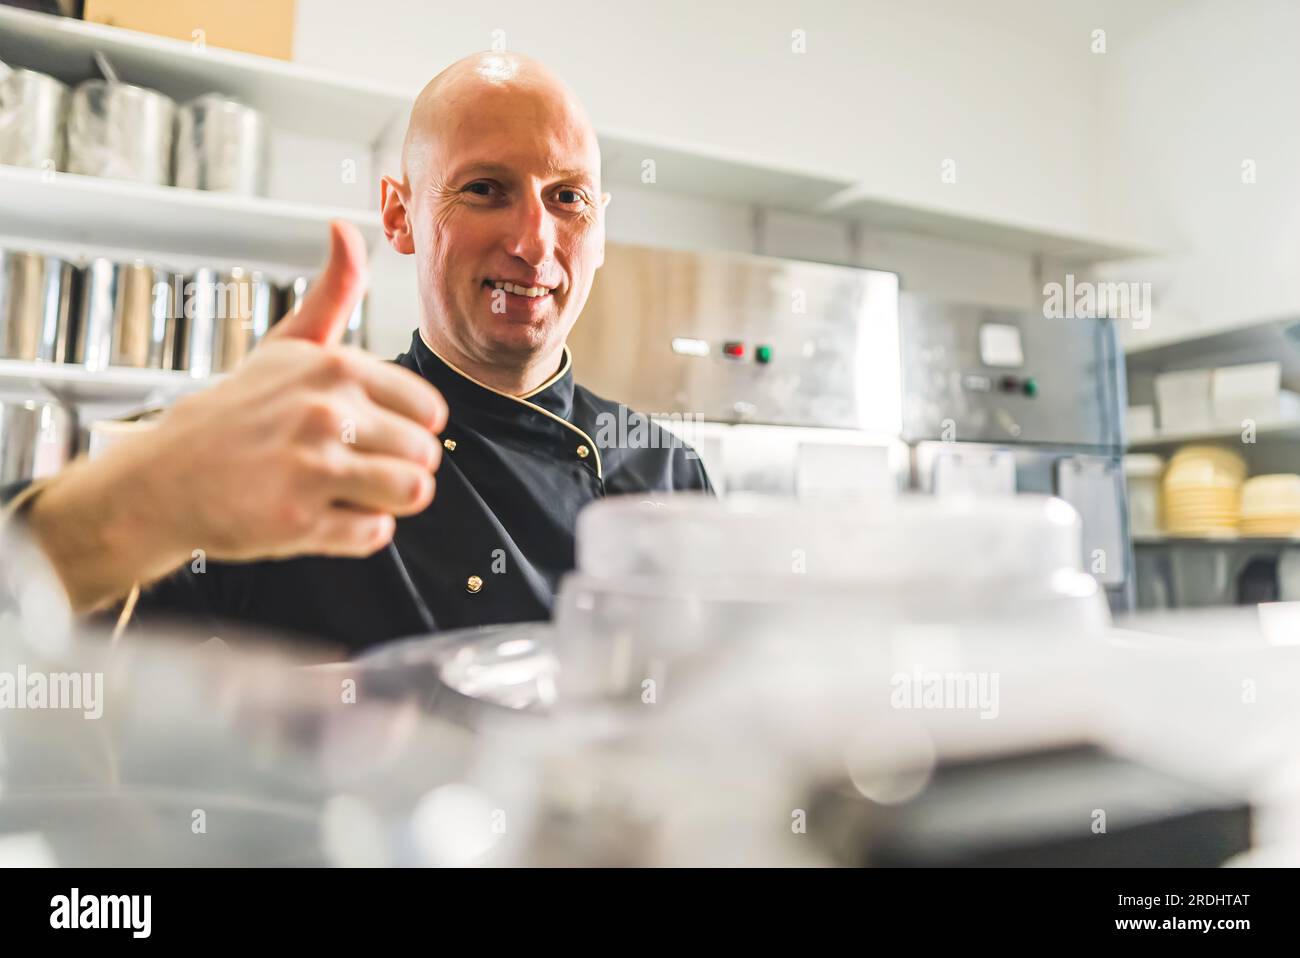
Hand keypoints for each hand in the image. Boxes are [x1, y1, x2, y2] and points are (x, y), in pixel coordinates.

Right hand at [26, 222, 447, 611]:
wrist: (162, 478)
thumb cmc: (237, 412)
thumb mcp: (286, 345)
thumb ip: (332, 293)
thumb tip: (348, 227)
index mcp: (336, 368)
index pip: (430, 410)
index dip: (408, 429)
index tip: (372, 432)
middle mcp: (326, 413)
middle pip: (426, 455)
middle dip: (399, 468)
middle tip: (353, 467)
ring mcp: (312, 468)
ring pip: (412, 493)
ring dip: (387, 501)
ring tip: (348, 491)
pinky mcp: (298, 523)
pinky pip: (375, 535)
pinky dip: (357, 532)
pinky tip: (323, 515)